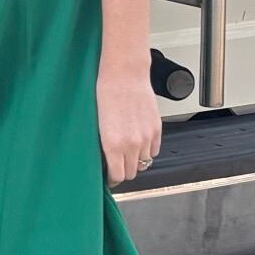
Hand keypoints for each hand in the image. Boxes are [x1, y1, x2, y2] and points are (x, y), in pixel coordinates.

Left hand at [97, 68, 161, 187]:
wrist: (125, 75)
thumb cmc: (106, 93)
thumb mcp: (98, 124)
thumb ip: (104, 145)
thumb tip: (105, 159)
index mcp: (113, 144)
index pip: (117, 176)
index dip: (112, 179)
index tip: (109, 177)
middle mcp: (132, 144)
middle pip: (132, 172)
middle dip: (123, 170)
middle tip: (117, 164)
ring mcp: (146, 138)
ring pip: (144, 163)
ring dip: (136, 160)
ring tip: (127, 151)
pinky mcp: (156, 129)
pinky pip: (154, 151)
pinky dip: (147, 150)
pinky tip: (139, 143)